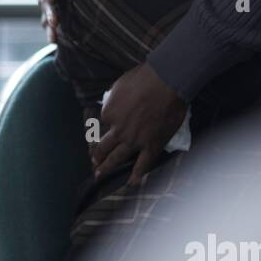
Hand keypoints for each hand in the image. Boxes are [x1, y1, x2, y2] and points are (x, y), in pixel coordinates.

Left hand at [90, 62, 188, 185]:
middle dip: (97, 155)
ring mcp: (134, 140)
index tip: (111, 125)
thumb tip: (112, 105)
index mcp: (108, 113)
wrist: (166, 82)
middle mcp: (118, 130)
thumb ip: (114, 99)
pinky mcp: (152, 145)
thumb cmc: (144, 78)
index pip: (103, 122)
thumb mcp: (119, 85)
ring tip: (100, 174)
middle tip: (94, 162)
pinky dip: (137, 174)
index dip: (108, 123)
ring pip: (117, 157)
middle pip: (103, 146)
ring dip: (107, 167)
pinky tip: (131, 182)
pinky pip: (143, 164)